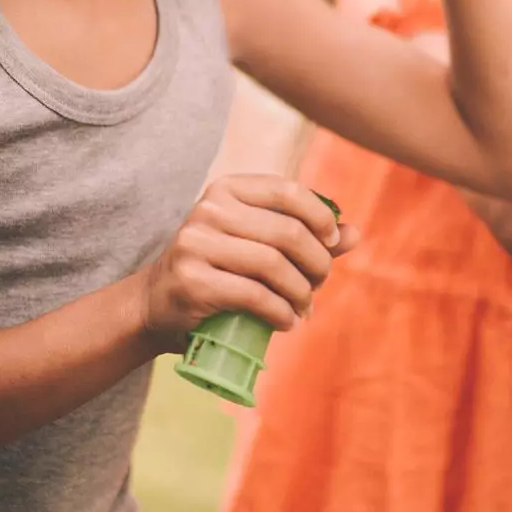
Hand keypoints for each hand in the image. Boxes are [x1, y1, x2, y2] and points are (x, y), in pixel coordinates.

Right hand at [129, 176, 358, 350]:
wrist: (157, 303)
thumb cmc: (218, 269)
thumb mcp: (256, 243)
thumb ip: (305, 236)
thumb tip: (354, 234)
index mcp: (227, 190)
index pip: (288, 191)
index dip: (321, 217)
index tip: (332, 243)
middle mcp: (209, 210)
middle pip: (287, 232)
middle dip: (316, 263)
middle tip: (318, 285)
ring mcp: (196, 244)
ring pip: (273, 265)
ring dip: (301, 293)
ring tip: (304, 308)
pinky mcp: (193, 282)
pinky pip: (254, 296)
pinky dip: (281, 312)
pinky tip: (287, 321)